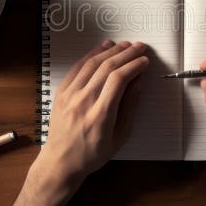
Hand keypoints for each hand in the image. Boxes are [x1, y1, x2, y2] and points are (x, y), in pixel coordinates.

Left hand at [31, 40, 148, 199]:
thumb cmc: (94, 153)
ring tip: (125, 44)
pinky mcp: (61, 92)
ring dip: (110, 50)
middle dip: (126, 54)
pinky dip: (91, 54)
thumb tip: (139, 81)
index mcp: (100, 115)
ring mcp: (69, 95)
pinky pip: (77, 67)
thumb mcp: (119, 136)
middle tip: (140, 47)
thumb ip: (129, 107)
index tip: (145, 61)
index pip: (118, 80)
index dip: (134, 66)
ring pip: (91, 63)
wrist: (61, 161)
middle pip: (106, 68)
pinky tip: (102, 48)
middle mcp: (83, 101)